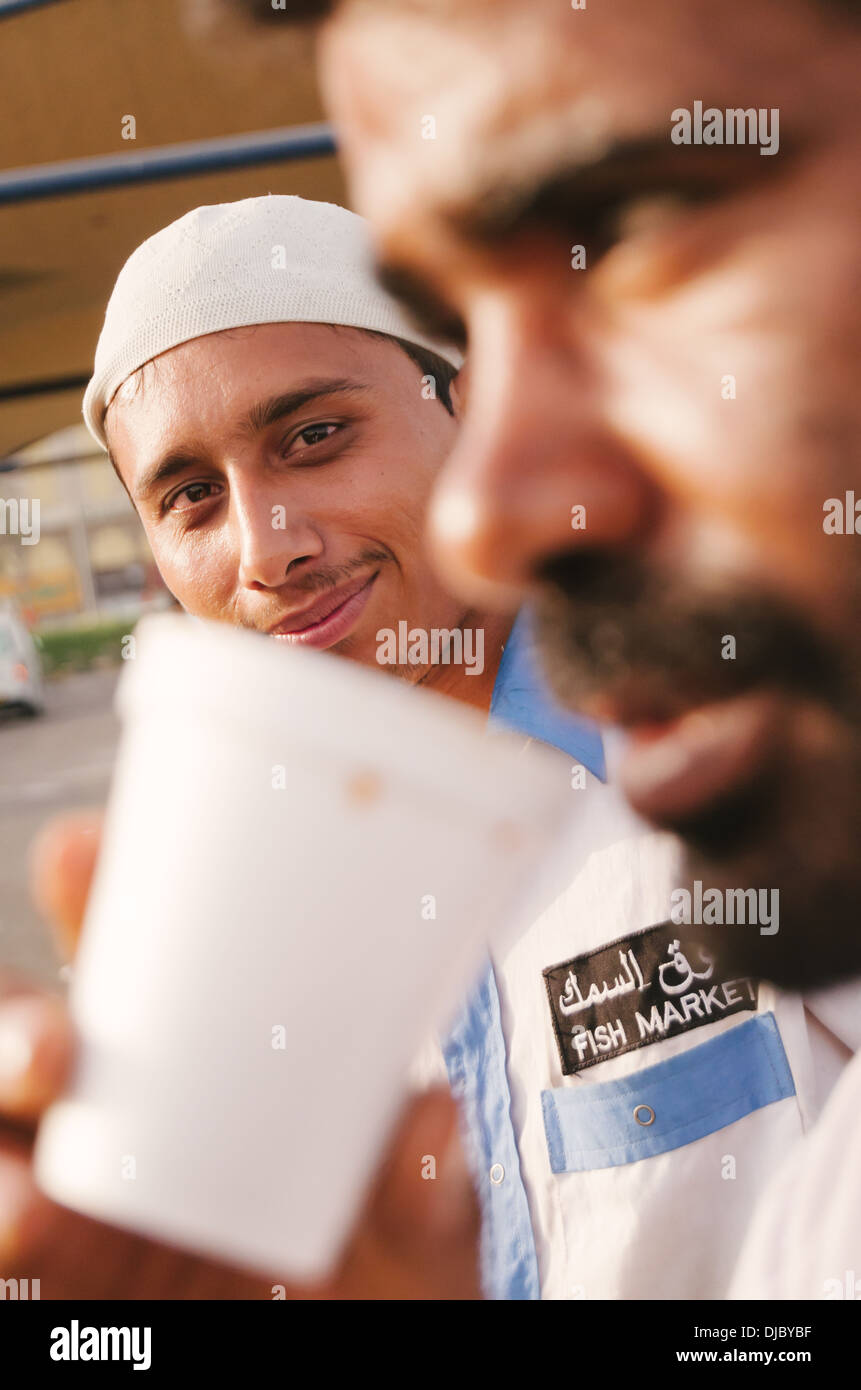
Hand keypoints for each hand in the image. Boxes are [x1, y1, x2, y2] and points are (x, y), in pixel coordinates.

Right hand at [0, 812, 480, 1298]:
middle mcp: (130, 1128)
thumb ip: (427, 1190)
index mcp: (213, 1075)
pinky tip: (19, 1227)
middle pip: (34, 1035)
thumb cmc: (382, 1303)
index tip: (81, 851)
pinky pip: (4, 1237)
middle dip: (15, 1022)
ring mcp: (82, 1212)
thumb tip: (429, 1116)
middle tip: (51, 1050)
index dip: (93, 900)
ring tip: (29, 1202)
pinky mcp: (57, 1288)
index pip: (141, 966)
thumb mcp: (422, 1247)